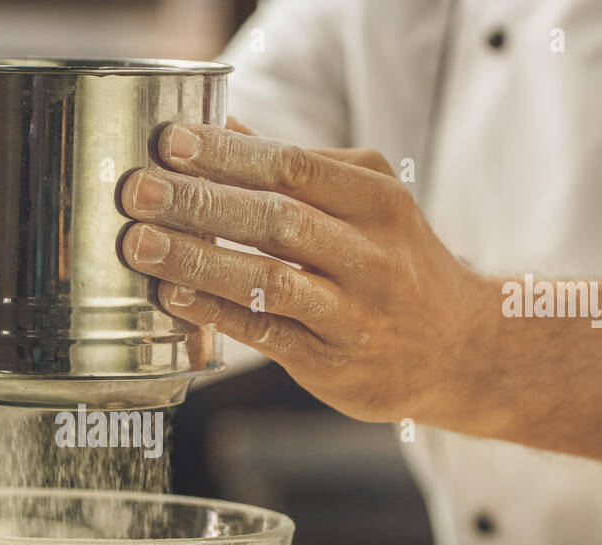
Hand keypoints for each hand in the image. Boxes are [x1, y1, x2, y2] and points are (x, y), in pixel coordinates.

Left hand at [119, 124, 495, 425]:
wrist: (463, 350)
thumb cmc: (399, 266)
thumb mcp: (368, 204)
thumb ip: (301, 168)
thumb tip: (226, 125)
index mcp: (378, 200)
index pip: (293, 167)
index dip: (227, 154)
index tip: (170, 142)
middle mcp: (372, 255)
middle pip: (276, 219)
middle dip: (200, 202)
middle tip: (138, 191)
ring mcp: (354, 313)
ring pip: (269, 280)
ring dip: (199, 259)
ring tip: (141, 244)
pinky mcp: (334, 362)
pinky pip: (267, 334)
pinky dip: (217, 313)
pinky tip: (174, 296)